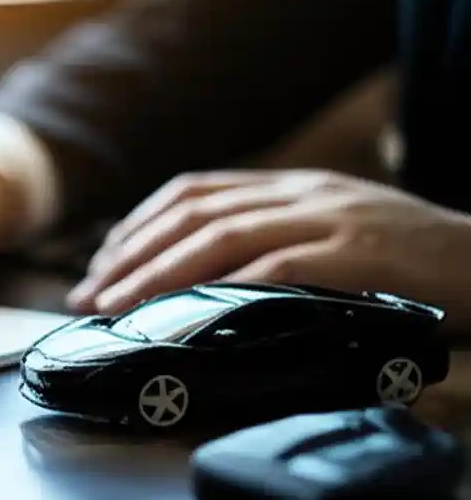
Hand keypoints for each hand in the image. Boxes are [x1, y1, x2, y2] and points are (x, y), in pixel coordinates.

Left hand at [67, 169, 470, 331]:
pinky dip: (225, 288)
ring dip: (158, 273)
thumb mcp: (334, 237)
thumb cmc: (411, 262)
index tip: (100, 264)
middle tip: (88, 295)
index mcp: (290, 187)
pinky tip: (190, 312)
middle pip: (192, 213)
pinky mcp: (358, 254)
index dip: (137, 226)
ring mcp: (330, 219)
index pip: (193, 193)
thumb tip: (204, 282)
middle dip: (129, 254)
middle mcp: (301, 194)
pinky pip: (277, 267)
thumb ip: (276, 245)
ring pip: (221, 236)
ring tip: (118, 305)